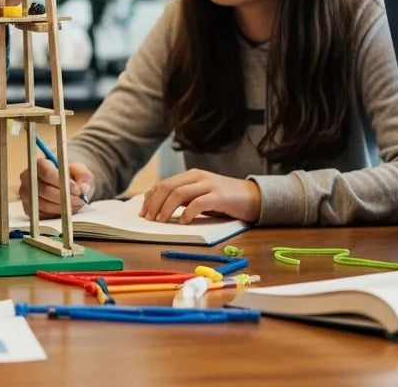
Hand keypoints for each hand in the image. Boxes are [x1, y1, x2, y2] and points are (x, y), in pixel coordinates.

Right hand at [18, 157, 93, 216]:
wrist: (59, 185)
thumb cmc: (68, 176)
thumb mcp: (79, 171)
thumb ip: (83, 176)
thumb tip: (83, 189)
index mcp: (38, 164)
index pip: (47, 173)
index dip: (63, 183)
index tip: (77, 190)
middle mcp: (27, 178)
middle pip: (45, 190)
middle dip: (65, 198)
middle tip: (80, 200)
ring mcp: (25, 195)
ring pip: (45, 205)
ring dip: (63, 208)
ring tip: (76, 206)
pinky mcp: (27, 209)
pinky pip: (42, 215)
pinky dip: (57, 215)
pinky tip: (66, 211)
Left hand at [140, 170, 261, 223]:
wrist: (254, 197)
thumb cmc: (225, 199)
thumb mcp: (200, 195)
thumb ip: (183, 198)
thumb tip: (159, 207)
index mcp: (191, 175)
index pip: (163, 184)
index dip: (150, 198)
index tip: (143, 212)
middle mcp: (198, 176)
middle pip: (167, 187)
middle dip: (153, 203)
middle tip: (148, 219)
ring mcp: (209, 185)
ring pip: (179, 193)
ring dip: (165, 208)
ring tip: (160, 221)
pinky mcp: (220, 196)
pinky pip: (198, 203)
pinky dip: (187, 213)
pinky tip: (183, 221)